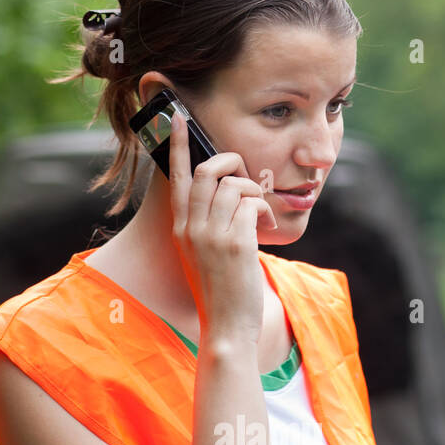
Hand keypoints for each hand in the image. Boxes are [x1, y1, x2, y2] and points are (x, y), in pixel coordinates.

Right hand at [167, 111, 278, 342]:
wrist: (226, 327)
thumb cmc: (220, 292)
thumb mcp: (201, 255)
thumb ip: (206, 225)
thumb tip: (230, 196)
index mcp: (180, 228)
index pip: (177, 177)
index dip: (178, 143)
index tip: (178, 116)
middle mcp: (191, 228)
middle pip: (209, 170)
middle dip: (234, 162)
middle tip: (247, 177)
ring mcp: (211, 236)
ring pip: (236, 185)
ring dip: (256, 192)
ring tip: (262, 213)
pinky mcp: (235, 244)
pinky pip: (253, 204)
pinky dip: (266, 209)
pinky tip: (268, 224)